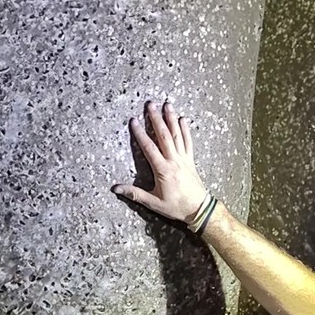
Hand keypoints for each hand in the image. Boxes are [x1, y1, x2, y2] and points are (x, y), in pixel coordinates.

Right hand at [112, 99, 209, 222]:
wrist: (198, 209)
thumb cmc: (176, 207)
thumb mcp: (153, 202)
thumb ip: (134, 194)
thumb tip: (115, 189)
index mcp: (163, 170)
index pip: (149, 148)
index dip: (140, 133)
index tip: (134, 121)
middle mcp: (174, 161)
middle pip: (164, 135)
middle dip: (156, 119)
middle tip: (150, 104)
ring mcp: (184, 159)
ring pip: (177, 135)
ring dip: (171, 119)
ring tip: (167, 104)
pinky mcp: (191, 160)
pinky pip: (188, 141)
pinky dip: (185, 129)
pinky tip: (183, 119)